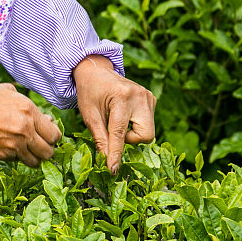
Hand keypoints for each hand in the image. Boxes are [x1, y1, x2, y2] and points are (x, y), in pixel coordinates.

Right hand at [0, 83, 61, 166]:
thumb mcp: (6, 92)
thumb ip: (28, 104)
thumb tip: (47, 118)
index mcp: (28, 110)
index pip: (54, 133)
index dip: (53, 136)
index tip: (47, 136)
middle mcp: (24, 128)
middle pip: (49, 151)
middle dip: (46, 149)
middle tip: (39, 145)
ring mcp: (13, 144)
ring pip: (36, 161)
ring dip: (33, 157)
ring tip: (27, 150)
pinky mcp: (2, 155)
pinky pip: (18, 161)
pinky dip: (16, 157)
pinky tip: (9, 147)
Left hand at [72, 55, 155, 173]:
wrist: (97, 71)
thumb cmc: (90, 92)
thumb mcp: (89, 115)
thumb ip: (100, 138)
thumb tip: (106, 161)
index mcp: (121, 98)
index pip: (119, 133)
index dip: (116, 153)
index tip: (113, 169)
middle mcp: (139, 96)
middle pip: (145, 135)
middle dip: (129, 139)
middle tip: (113, 128)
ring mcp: (148, 96)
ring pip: (147, 132)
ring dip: (131, 132)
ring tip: (117, 118)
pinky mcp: (152, 99)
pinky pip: (148, 124)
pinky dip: (135, 125)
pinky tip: (124, 114)